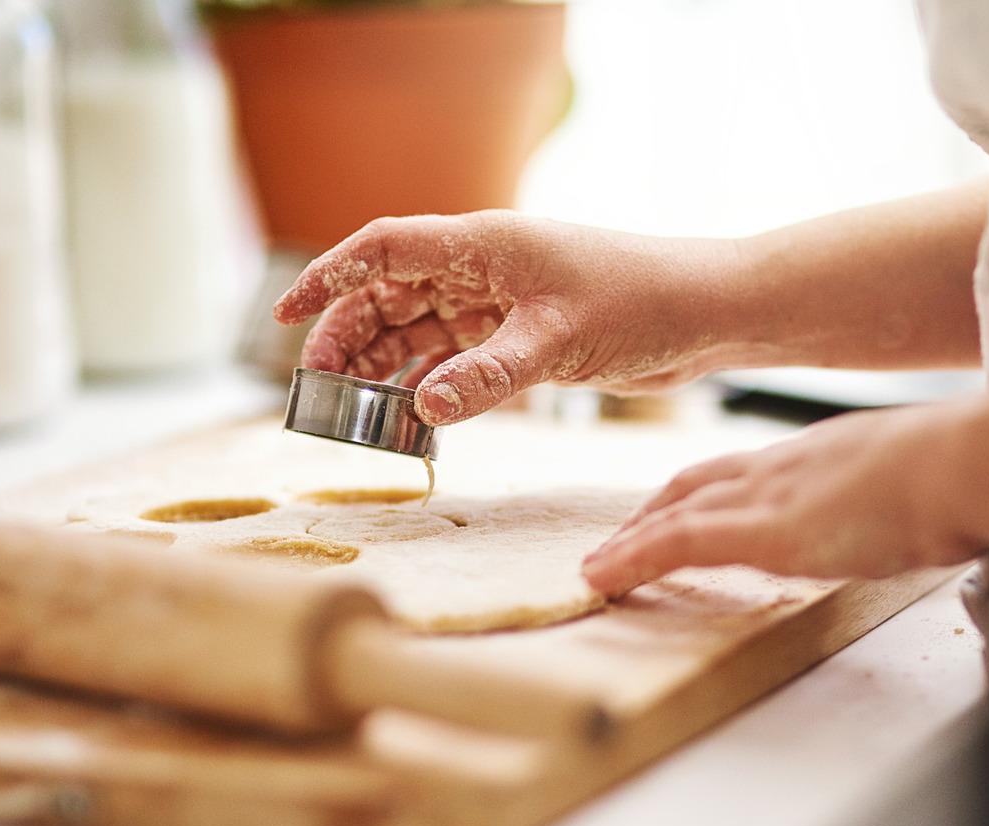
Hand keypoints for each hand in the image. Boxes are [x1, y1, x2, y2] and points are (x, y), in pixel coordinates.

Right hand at [273, 210, 752, 424]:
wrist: (705, 314)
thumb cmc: (641, 301)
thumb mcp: (559, 339)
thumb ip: (488, 375)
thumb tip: (423, 406)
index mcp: (483, 245)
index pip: (383, 248)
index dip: (329, 276)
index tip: (283, 313)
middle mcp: (483, 269)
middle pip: (390, 295)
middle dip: (348, 337)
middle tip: (319, 387)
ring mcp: (501, 304)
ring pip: (419, 331)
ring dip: (385, 366)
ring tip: (355, 409)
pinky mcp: (522, 339)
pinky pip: (455, 360)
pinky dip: (429, 386)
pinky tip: (411, 417)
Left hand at [580, 401, 982, 595]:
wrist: (965, 463)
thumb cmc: (967, 474)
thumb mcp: (930, 481)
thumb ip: (913, 499)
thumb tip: (938, 520)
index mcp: (821, 454)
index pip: (745, 469)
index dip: (706, 489)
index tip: (683, 507)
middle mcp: (783, 467)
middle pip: (697, 484)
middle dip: (655, 510)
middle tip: (622, 538)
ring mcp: (768, 495)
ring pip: (676, 512)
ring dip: (632, 539)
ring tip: (599, 565)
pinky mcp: (761, 530)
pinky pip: (676, 543)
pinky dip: (633, 558)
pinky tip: (601, 577)